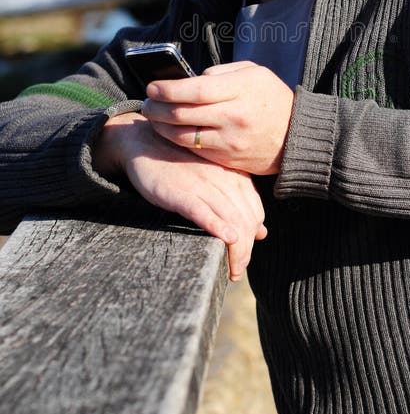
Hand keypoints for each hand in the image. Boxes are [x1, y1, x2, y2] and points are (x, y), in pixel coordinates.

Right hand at [92, 112, 266, 280]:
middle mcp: (224, 178)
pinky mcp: (180, 192)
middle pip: (246, 220)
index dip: (253, 237)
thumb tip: (261, 232)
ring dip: (236, 250)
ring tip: (232, 271)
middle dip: (246, 250)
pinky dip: (217, 225)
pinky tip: (226, 239)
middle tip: (236, 271)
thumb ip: (237, 201)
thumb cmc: (180, 163)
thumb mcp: (213, 178)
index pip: (255, 212)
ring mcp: (203, 184)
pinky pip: (203, 210)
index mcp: (234, 174)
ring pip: (231, 219)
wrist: (145, 142)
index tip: (244, 255)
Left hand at [141, 61, 293, 175]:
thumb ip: (221, 72)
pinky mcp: (228, 160)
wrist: (297, 136)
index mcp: (240, 91)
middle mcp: (234, 117)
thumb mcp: (254, 73)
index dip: (168, 89)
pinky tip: (170, 132)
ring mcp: (230, 142)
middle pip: (183, 114)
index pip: (195, 90)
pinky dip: (178, 141)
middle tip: (147, 101)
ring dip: (162, 126)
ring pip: (184, 136)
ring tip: (153, 117)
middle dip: (158, 107)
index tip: (152, 86)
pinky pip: (195, 151)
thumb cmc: (272, 98)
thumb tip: (192, 79)